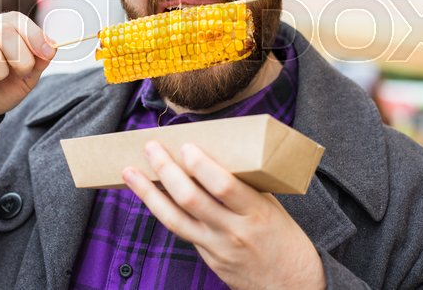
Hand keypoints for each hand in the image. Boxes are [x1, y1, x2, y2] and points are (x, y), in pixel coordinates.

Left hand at [123, 142, 325, 289]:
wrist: (293, 286)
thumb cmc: (285, 240)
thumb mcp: (273, 207)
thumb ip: (245, 187)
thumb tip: (213, 157)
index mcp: (256, 213)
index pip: (223, 186)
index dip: (201, 165)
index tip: (186, 146)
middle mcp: (233, 232)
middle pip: (191, 199)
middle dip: (166, 170)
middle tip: (151, 148)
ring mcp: (217, 248)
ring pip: (175, 219)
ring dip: (148, 193)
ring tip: (130, 172)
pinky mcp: (208, 260)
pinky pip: (181, 231)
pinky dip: (162, 210)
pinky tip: (149, 195)